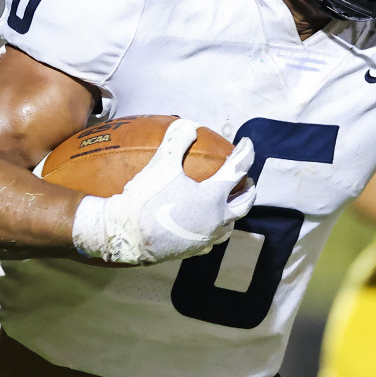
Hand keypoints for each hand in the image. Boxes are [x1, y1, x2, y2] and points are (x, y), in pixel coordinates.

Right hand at [72, 118, 256, 264]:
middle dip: (249, 190)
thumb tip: (190, 125)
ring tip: (230, 204)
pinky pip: (211, 240)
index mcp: (212, 198)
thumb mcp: (162, 163)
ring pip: (229, 226)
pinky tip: (206, 226)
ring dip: (234, 213)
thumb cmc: (146, 198)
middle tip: (247, 180)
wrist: (126, 235)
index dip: (245, 154)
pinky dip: (215, 229)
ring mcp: (205, 238)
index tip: (247, 144)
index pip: (237, 171)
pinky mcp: (192, 251)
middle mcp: (215, 220)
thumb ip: (178, 139)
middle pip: (243, 205)